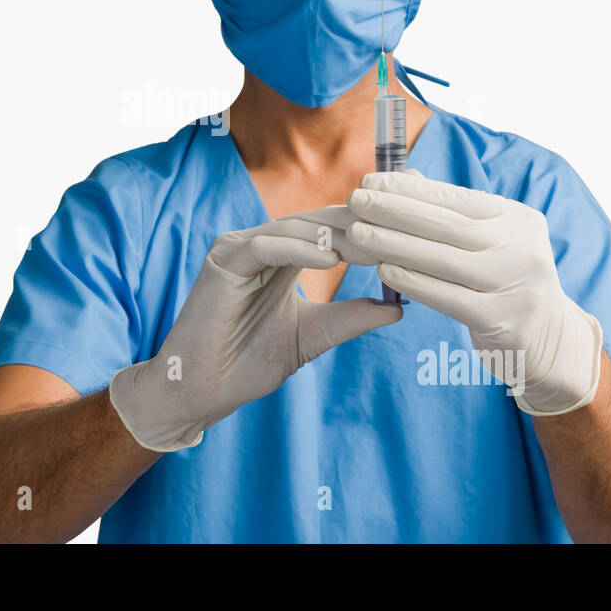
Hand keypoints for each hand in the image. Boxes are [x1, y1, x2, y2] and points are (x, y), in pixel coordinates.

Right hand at [109, 218, 401, 451]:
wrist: (200, 390)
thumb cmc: (247, 363)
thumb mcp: (313, 336)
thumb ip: (350, 318)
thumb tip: (398, 307)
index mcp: (283, 254)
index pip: (332, 228)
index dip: (369, 227)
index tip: (410, 230)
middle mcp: (261, 243)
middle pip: (319, 220)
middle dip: (360, 225)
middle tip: (401, 229)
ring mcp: (240, 248)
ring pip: (295, 227)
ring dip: (336, 235)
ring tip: (373, 245)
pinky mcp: (223, 261)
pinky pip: (265, 246)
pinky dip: (298, 248)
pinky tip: (331, 257)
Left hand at [344, 169, 603, 415]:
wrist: (549, 341)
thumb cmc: (504, 280)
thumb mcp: (491, 241)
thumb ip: (451, 213)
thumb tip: (403, 177)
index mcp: (519, 220)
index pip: (457, 198)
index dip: (410, 189)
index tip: (369, 180)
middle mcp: (522, 249)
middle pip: (447, 225)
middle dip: (394, 210)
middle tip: (355, 200)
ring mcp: (516, 287)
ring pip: (443, 259)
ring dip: (394, 243)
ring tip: (358, 232)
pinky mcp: (502, 322)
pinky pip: (448, 297)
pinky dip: (412, 281)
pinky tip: (383, 270)